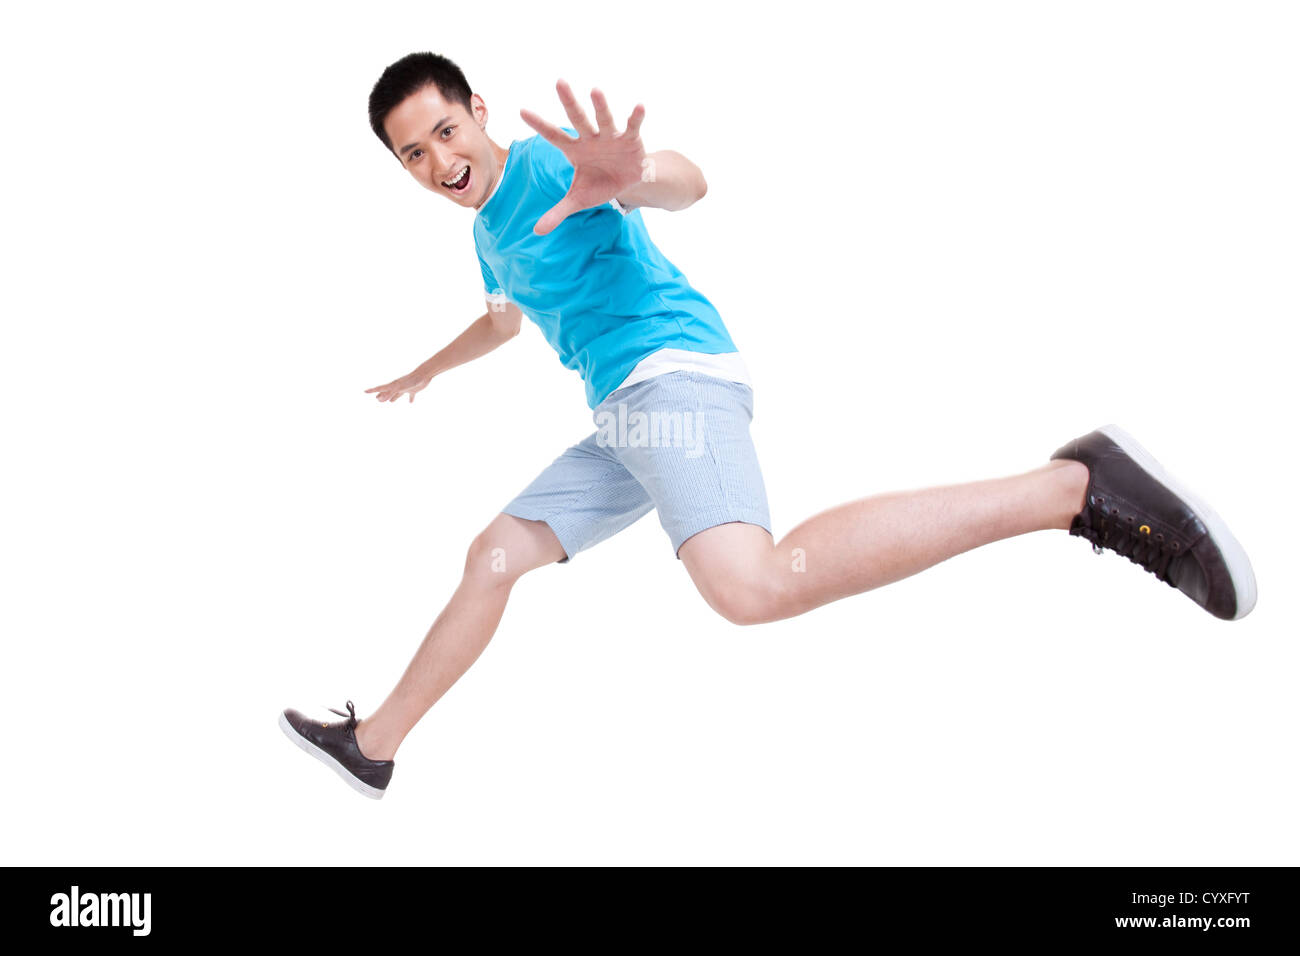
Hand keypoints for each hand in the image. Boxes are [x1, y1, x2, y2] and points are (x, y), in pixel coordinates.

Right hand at [364, 366, 432, 403]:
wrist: (424, 374)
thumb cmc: (412, 379)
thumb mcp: (399, 387)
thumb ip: (390, 393)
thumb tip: (379, 399)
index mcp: (393, 385)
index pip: (381, 388)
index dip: (372, 390)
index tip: (364, 391)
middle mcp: (398, 386)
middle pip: (388, 392)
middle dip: (382, 396)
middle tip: (377, 400)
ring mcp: (406, 387)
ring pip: (397, 394)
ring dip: (393, 398)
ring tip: (390, 402)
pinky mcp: (414, 389)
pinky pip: (410, 395)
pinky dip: (410, 399)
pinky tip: (411, 402)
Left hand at [520, 79, 645, 235]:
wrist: (627, 183)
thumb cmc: (599, 185)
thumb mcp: (578, 200)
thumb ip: (557, 212)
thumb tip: (535, 232)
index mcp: (574, 150)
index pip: (553, 136)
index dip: (539, 125)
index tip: (521, 111)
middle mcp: (591, 138)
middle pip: (578, 119)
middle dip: (569, 102)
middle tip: (559, 82)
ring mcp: (611, 137)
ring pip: (604, 119)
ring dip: (600, 106)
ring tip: (595, 90)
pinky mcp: (631, 140)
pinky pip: (632, 127)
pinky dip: (636, 117)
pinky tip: (639, 106)